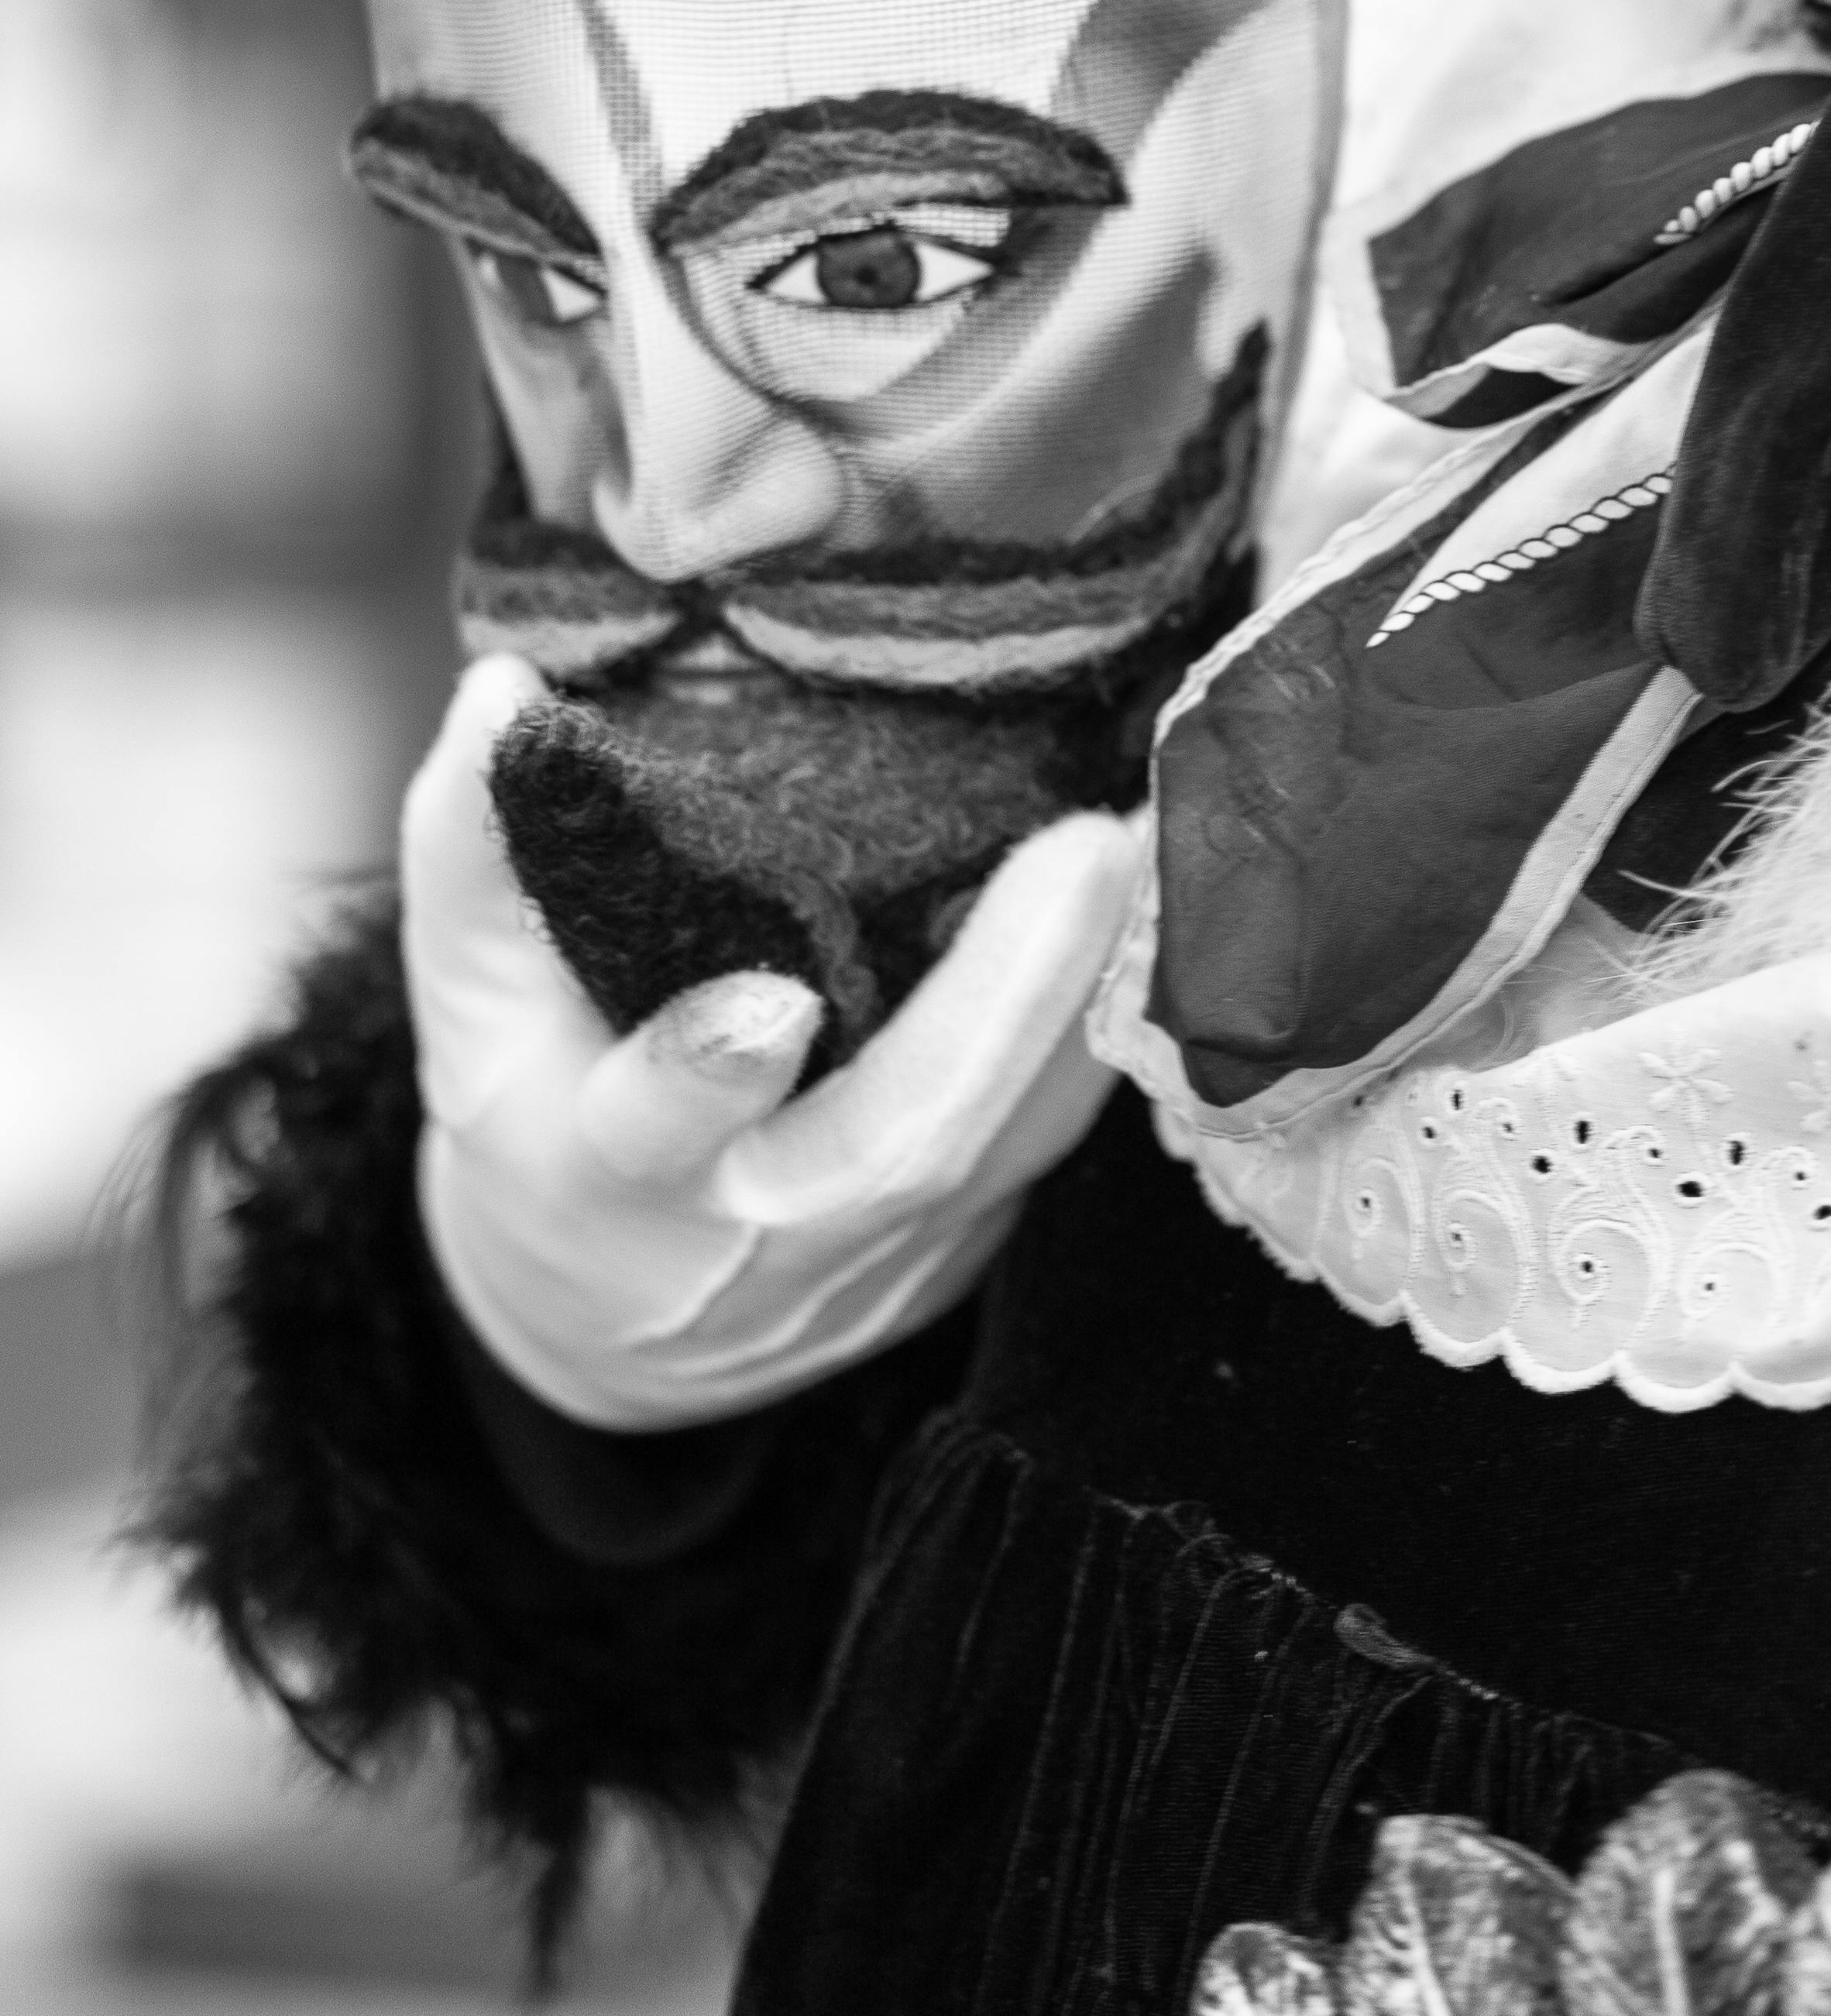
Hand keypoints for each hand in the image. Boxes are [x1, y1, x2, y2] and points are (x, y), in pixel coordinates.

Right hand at [400, 654, 1136, 1432]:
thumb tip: (503, 689)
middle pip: (901, 1141)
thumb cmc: (538, 1127)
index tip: (766, 1006)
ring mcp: (885, 1248)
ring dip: (1098, 993)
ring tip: (1158, 839)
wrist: (610, 1331)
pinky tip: (1171, 901)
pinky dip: (1116, 1019)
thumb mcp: (469, 1013)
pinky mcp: (970, 1237)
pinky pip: (1055, 1134)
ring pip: (1013, 1138)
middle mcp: (760, 1228)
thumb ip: (472, 851)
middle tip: (1087, 848)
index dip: (701, 1073)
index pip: (649, 1130)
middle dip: (1002, 1001)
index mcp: (610, 1172)